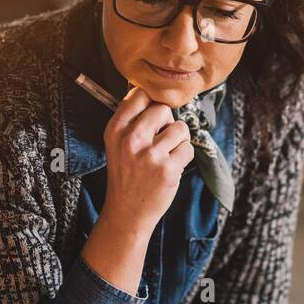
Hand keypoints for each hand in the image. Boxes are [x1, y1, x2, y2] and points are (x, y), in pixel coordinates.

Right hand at [81, 85, 193, 293]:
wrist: (127, 212)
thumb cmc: (127, 174)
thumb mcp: (117, 143)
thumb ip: (132, 118)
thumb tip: (153, 91)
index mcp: (115, 129)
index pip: (139, 94)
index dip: (152, 102)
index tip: (153, 117)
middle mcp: (130, 140)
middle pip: (163, 109)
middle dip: (167, 123)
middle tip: (160, 141)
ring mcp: (149, 155)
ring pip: (180, 128)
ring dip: (178, 140)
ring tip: (166, 154)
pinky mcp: (167, 169)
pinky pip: (188, 148)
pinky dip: (185, 156)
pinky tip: (171, 167)